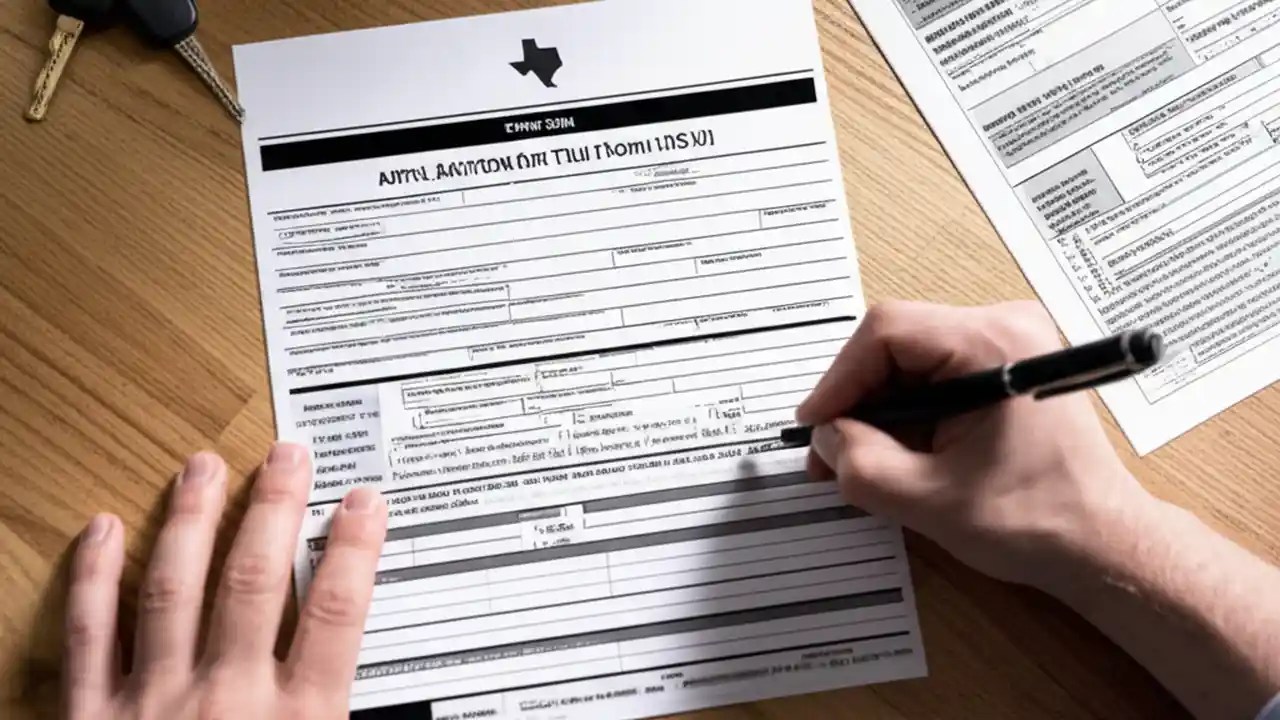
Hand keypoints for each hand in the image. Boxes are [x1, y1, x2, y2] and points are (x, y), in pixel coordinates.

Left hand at [62, 443, 386, 718]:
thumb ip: (339, 715)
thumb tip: (388, 696)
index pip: (337, 611)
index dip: (354, 547)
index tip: (362, 503)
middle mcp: (228, 699)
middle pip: (255, 581)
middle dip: (274, 509)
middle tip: (285, 459)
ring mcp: (155, 703)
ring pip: (174, 590)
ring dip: (192, 521)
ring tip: (203, 470)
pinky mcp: (92, 717)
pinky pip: (89, 636)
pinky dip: (94, 578)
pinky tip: (103, 530)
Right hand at [797, 301, 1152, 589]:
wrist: (1101, 543)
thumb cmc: (1035, 521)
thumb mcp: (928, 500)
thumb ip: (861, 465)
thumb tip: (825, 437)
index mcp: (996, 344)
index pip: (888, 332)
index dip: (839, 378)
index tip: (815, 424)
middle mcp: (1006, 326)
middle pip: (897, 341)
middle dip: (856, 398)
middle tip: (830, 451)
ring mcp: (1009, 343)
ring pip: (910, 359)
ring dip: (878, 408)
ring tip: (859, 459)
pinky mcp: (1006, 366)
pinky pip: (934, 373)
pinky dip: (905, 411)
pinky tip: (894, 451)